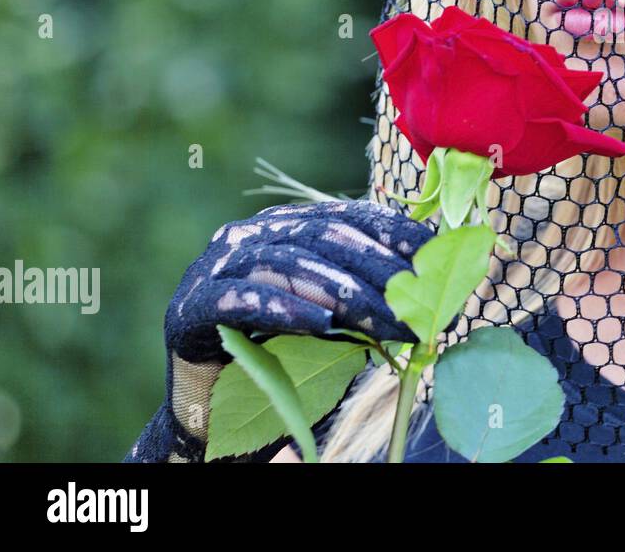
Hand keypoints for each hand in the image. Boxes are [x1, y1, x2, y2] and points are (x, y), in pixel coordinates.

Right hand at [126, 199, 433, 461]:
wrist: (209, 408)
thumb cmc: (281, 355)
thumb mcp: (334, 316)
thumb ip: (366, 291)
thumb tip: (433, 283)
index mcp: (285, 226)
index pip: (346, 216)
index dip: (392, 229)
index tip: (435, 250)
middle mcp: (249, 235)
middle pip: (323, 237)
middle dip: (378, 267)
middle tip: (420, 298)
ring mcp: (215, 267)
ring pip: (288, 264)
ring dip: (344, 293)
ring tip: (386, 319)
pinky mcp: (190, 308)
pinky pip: (240, 301)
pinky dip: (283, 309)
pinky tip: (320, 324)